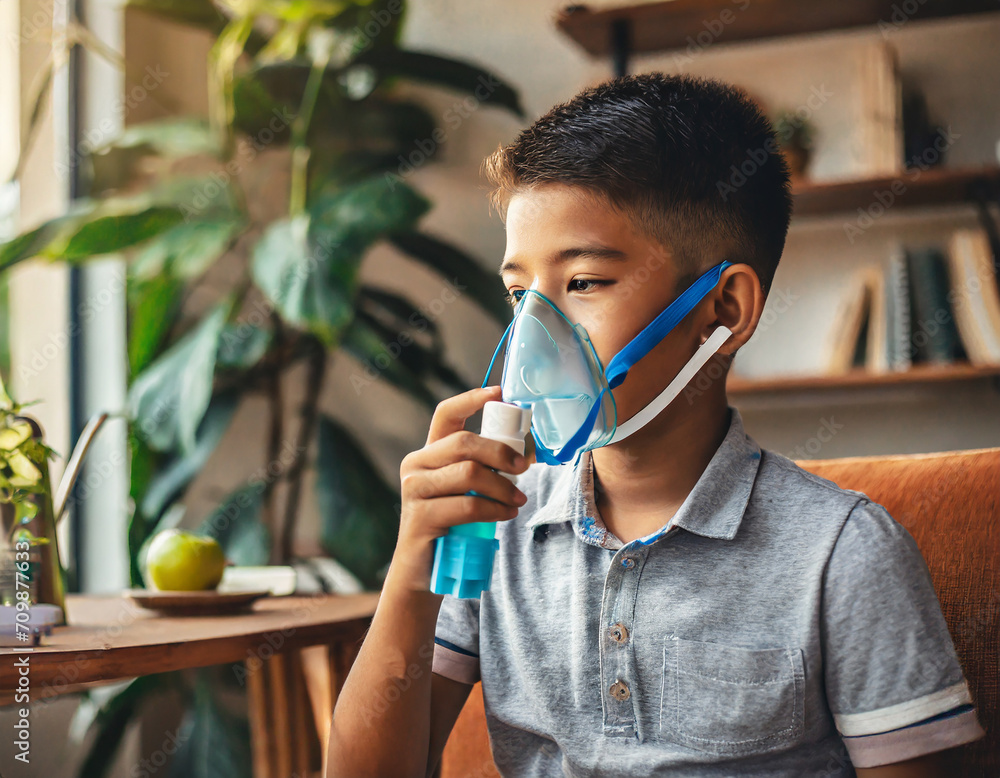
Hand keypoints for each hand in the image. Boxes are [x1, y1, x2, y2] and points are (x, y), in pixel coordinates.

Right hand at [390, 386, 529, 590]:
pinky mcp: (420, 517)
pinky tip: (506, 514)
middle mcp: (415, 465)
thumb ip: (480, 469)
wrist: (422, 571)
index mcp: (427, 453)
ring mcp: (414, 491)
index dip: (471, 399)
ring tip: (518, 501)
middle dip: (501, 452)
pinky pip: (467, 505)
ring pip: (469, 473)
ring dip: (503, 487)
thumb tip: (523, 453)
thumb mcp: (463, 491)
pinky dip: (495, 509)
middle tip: (524, 468)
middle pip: (464, 442)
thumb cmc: (451, 527)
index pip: (445, 414)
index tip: (499, 392)